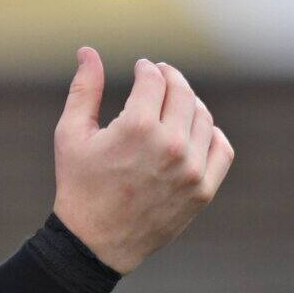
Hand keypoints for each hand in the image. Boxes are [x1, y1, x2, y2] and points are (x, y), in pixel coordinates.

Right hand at [52, 47, 233, 274]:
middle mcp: (170, 145)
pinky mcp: (203, 190)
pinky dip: (212, 133)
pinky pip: (222, 149)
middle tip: (161, 75)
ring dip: (189, 103)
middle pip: (182, 93)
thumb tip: (88, 51)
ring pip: (203, 118)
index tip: (141, 68)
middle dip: (170, 78)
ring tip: (173, 103)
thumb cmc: (78, 183)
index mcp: (136, 127)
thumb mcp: (71, 133)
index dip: (147, 69)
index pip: (154, 80)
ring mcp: (191, 169)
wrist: (95, 241)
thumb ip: (84, 89)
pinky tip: (194, 129)